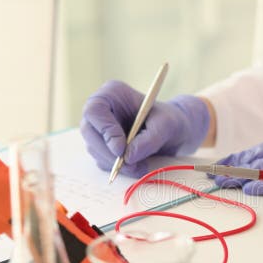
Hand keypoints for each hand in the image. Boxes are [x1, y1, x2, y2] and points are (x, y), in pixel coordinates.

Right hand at [80, 80, 209, 176]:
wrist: (173, 133)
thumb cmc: (169, 121)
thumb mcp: (165, 126)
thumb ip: (148, 140)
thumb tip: (128, 157)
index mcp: (112, 94)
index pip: (95, 110)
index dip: (105, 130)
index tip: (121, 149)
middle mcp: (101, 110)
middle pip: (89, 132)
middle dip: (108, 153)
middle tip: (130, 165)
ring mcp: (99, 129)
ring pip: (95, 149)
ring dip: (116, 164)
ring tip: (141, 166)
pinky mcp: (102, 146)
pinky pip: (102, 161)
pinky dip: (119, 169)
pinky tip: (138, 166)